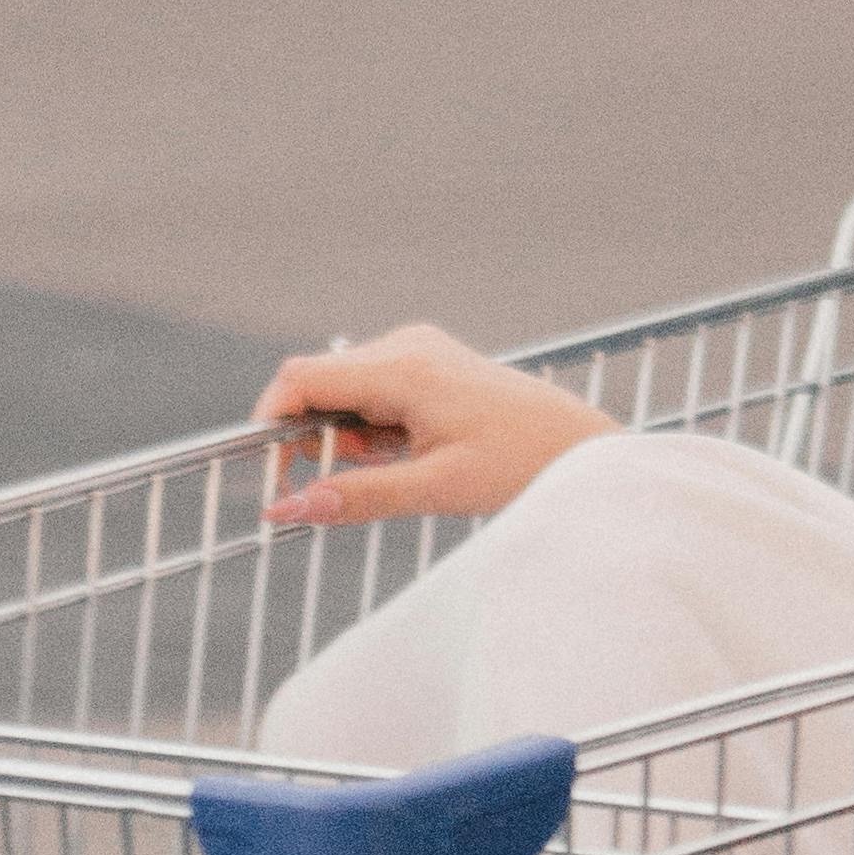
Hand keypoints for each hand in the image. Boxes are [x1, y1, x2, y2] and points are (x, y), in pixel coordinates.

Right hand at [254, 327, 614, 527]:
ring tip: (401, 466)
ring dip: (349, 435)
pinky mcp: (429, 359)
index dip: (272, 424)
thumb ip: (357, 497)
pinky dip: (374, 426)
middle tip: (355, 479)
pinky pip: (373, 388)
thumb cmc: (520, 466)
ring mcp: (419, 347)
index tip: (274, 474)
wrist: (581, 449)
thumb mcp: (435, 489)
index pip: (300, 379)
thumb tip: (286, 510)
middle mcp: (406, 344)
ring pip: (345, 389)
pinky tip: (411, 451)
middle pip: (318, 382)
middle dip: (317, 436)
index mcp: (404, 368)